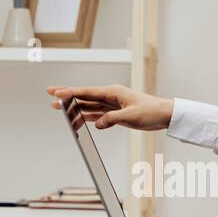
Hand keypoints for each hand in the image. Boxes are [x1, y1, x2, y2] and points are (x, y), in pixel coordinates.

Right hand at [47, 84, 173, 130]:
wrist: (165, 114)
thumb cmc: (152, 111)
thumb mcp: (131, 116)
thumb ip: (113, 119)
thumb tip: (98, 124)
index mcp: (113, 92)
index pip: (87, 92)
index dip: (69, 92)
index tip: (56, 92)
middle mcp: (111, 96)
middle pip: (85, 98)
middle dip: (68, 99)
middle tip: (52, 101)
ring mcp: (113, 104)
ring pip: (90, 106)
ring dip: (76, 110)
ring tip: (63, 114)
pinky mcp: (116, 113)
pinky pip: (98, 114)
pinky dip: (88, 117)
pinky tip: (80, 120)